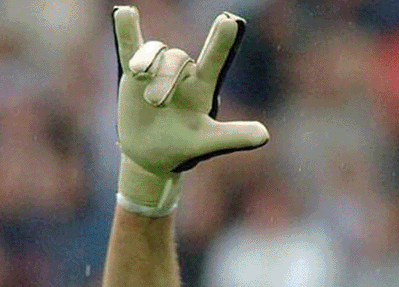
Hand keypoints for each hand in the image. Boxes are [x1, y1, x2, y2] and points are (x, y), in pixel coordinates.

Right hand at [113, 6, 268, 214]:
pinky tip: (126, 13)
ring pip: (154, 53)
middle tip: (157, 103)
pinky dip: (126, 29)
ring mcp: (158, 69)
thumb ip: (234, 136)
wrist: (151, 153)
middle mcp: (182, 72)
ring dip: (147, 69)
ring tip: (144, 94)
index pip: (214, 60)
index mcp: (202, 86)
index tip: (230, 21)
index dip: (221, 42)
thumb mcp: (208, 142)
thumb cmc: (184, 147)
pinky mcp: (133, 70)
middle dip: (166, 78)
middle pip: (176, 58)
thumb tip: (265, 135)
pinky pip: (130, 44)